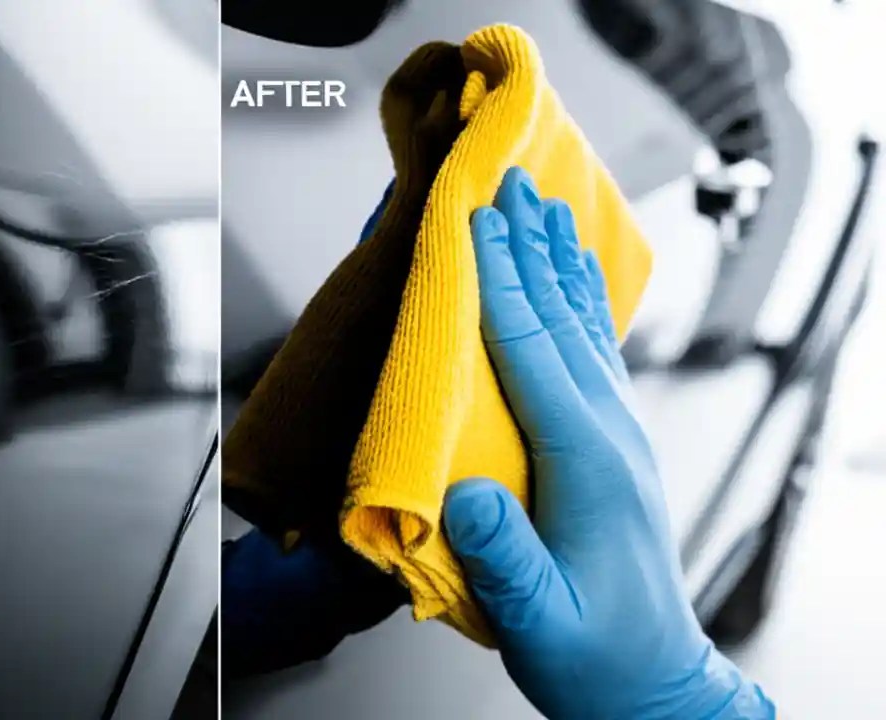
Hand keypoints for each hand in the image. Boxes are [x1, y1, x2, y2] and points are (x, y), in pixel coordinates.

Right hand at [442, 167, 774, 718]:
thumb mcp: (539, 624)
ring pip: (584, 327)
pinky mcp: (612, 445)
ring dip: (558, 261)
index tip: (474, 221)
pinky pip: (593, 352)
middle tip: (509, 179)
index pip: (534, 351)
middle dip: (530, 246)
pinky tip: (570, 280)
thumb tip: (466, 495)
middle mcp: (610, 433)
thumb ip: (506, 560)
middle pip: (563, 318)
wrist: (653, 680)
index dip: (499, 282)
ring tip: (542, 205)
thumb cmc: (590, 655)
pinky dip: (577, 303)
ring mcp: (618, 435)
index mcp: (588, 462)